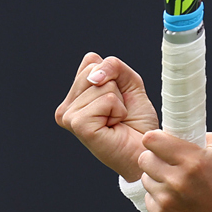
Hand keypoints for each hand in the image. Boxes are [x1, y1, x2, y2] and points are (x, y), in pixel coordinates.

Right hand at [55, 52, 158, 180]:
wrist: (145, 151)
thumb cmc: (137, 122)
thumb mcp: (129, 82)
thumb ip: (113, 66)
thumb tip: (94, 76)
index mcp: (74, 95)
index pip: (91, 61)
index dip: (115, 77)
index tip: (117, 101)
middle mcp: (66, 106)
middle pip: (95, 69)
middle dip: (116, 89)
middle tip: (117, 112)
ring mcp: (68, 116)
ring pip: (102, 84)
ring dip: (119, 102)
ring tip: (116, 121)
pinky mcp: (79, 125)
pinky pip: (107, 99)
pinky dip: (119, 110)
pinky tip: (114, 126)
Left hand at [139, 131, 211, 211]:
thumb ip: (203, 135)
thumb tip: (181, 133)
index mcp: (191, 160)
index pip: (152, 140)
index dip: (155, 140)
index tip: (160, 144)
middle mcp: (176, 180)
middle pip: (144, 159)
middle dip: (154, 159)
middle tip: (167, 164)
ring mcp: (167, 201)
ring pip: (145, 179)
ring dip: (157, 179)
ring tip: (175, 184)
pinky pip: (149, 199)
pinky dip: (159, 199)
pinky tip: (175, 200)